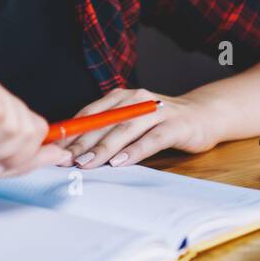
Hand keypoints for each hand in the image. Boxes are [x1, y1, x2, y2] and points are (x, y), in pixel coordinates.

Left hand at [57, 87, 218, 168]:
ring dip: (104, 148)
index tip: (56, 149)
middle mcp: (137, 99)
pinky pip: (151, 140)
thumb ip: (108, 130)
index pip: (91, 114)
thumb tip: (73, 150)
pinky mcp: (175, 126)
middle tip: (65, 160)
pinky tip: (120, 163)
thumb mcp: (132, 120)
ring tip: (87, 163)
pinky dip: (134, 151)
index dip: (73, 132)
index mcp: (122, 97)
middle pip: (105, 123)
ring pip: (125, 130)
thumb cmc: (161, 123)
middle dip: (83, 143)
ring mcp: (157, 111)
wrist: (204, 115)